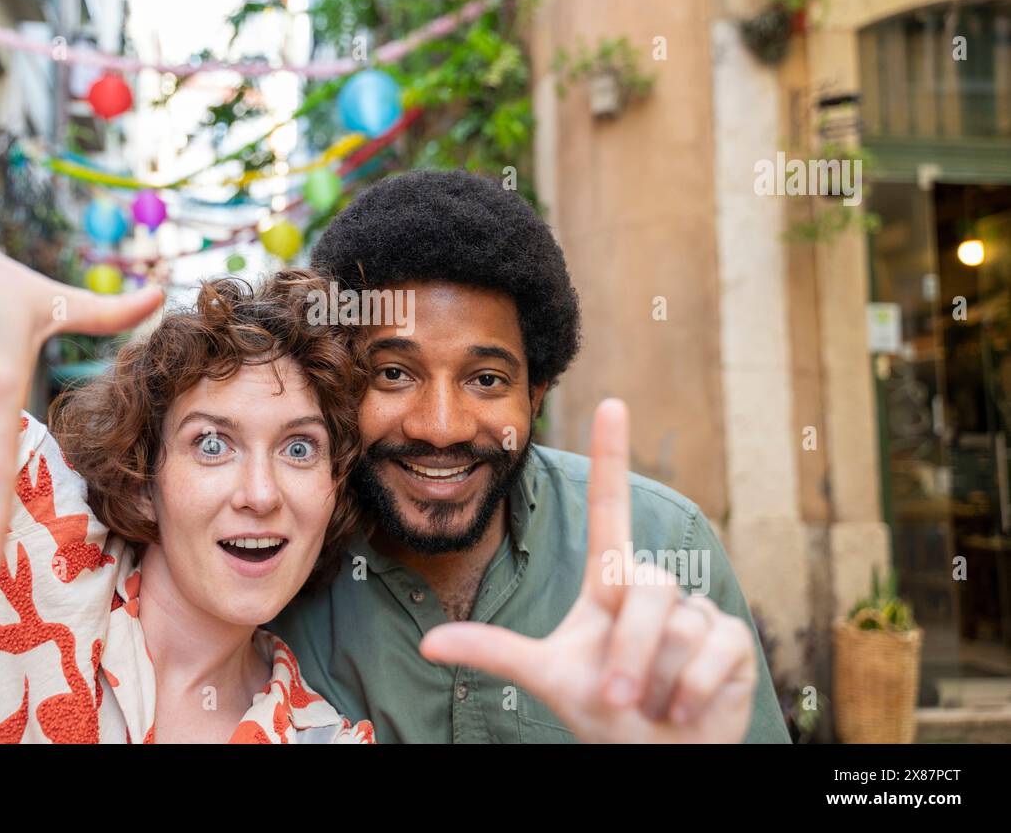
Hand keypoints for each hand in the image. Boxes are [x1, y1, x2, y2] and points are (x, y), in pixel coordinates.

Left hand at [419, 398, 756, 741]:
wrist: (657, 758)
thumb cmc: (603, 711)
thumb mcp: (547, 677)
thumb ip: (494, 652)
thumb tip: (428, 644)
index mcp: (608, 583)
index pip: (608, 509)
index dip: (611, 457)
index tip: (611, 403)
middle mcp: (652, 587)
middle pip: (643, 589)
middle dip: (628, 653)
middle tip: (619, 697)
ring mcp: (696, 610)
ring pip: (676, 627)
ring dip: (657, 680)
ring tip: (654, 704)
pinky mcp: (733, 639)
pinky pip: (715, 652)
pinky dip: (694, 691)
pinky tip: (686, 708)